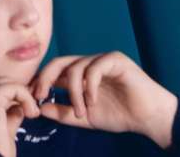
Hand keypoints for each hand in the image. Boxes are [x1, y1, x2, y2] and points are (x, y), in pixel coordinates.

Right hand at [0, 78, 38, 156]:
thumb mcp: (5, 132)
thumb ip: (10, 117)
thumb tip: (19, 107)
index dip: (15, 95)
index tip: (29, 108)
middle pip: (2, 81)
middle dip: (20, 92)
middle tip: (33, 109)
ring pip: (7, 82)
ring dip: (24, 94)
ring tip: (32, 113)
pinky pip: (13, 87)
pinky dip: (26, 97)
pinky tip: (31, 113)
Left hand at [31, 53, 179, 147]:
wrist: (147, 117)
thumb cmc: (120, 115)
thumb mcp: (86, 118)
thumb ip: (64, 113)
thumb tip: (41, 109)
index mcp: (81, 75)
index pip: (54, 71)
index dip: (40, 81)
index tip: (32, 98)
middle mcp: (89, 64)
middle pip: (59, 62)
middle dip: (46, 78)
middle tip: (41, 96)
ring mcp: (102, 60)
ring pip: (76, 67)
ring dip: (74, 92)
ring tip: (82, 111)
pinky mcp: (115, 60)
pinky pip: (94, 68)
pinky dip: (90, 86)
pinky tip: (93, 101)